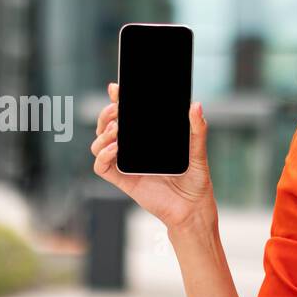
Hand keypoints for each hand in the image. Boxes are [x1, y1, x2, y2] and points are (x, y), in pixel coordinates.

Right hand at [90, 82, 215, 231]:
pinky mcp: (123, 181)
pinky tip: (115, 149)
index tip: (116, 88)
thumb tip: (196, 106)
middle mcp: (132, 150)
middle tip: (116, 109)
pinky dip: (103, 155)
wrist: (193, 208)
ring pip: (99, 144)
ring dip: (102, 133)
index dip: (117, 101)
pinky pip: (102, 167)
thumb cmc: (195, 180)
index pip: (126, 116)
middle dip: (106, 114)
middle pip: (106, 127)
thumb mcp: (198, 151)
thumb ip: (197, 129)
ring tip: (117, 129)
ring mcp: (126, 165)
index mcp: (146, 139)